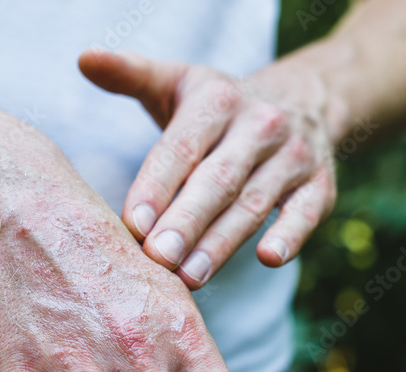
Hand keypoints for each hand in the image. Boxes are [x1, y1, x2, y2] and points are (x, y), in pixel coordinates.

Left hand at [78, 49, 337, 288]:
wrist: (303, 101)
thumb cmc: (218, 108)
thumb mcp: (178, 83)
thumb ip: (130, 75)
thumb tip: (85, 59)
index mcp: (217, 100)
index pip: (182, 147)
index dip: (157, 185)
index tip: (133, 223)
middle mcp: (260, 125)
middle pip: (218, 180)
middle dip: (187, 222)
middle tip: (158, 258)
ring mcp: (294, 157)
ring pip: (254, 204)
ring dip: (222, 243)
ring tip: (190, 278)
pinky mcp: (320, 186)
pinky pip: (305, 213)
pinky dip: (290, 236)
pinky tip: (267, 259)